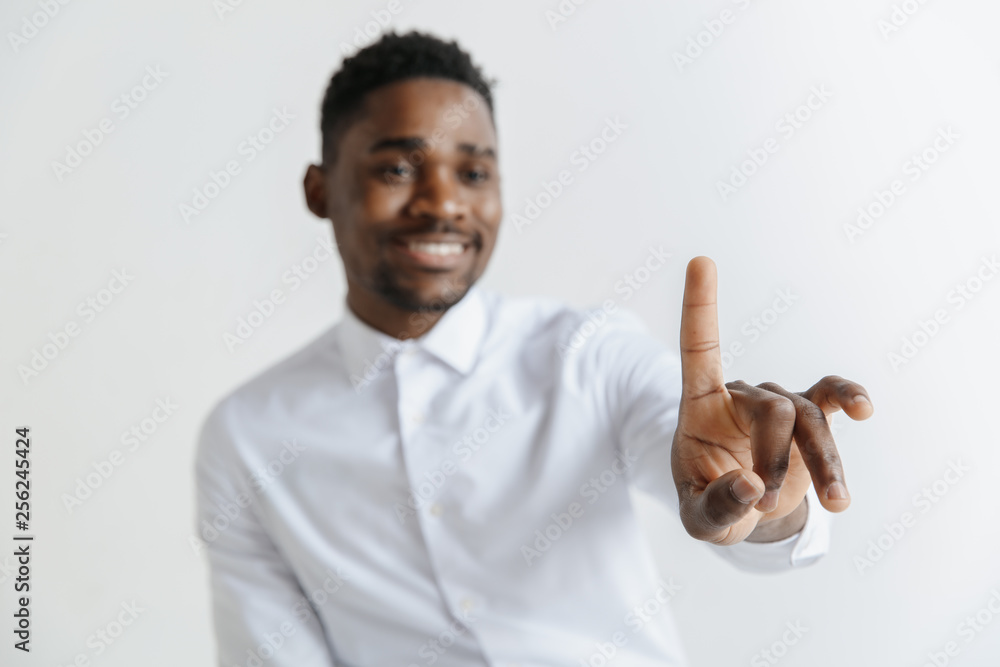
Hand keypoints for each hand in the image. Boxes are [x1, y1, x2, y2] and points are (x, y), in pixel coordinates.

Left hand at [671, 257, 873, 545]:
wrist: (744, 510)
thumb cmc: (711, 503)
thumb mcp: (701, 520)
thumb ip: (718, 506)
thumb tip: (750, 488)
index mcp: (699, 405)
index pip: (698, 347)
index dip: (701, 307)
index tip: (702, 260)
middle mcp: (741, 394)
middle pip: (773, 410)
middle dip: (774, 458)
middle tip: (762, 501)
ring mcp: (778, 402)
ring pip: (810, 420)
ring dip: (823, 464)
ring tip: (836, 503)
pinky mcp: (809, 416)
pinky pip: (831, 395)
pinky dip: (850, 395)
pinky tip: (864, 408)